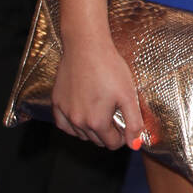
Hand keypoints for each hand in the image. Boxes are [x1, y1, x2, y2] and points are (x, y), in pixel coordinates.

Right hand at [52, 35, 143, 149]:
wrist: (86, 46)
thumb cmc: (109, 67)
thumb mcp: (128, 95)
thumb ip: (134, 122)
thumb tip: (135, 145)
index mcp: (96, 122)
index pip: (112, 144)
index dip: (122, 136)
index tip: (126, 124)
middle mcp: (78, 121)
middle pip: (96, 140)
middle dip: (108, 132)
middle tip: (115, 114)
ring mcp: (65, 112)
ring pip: (80, 134)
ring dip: (91, 129)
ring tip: (101, 110)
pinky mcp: (56, 102)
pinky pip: (63, 124)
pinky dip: (72, 125)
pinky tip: (81, 114)